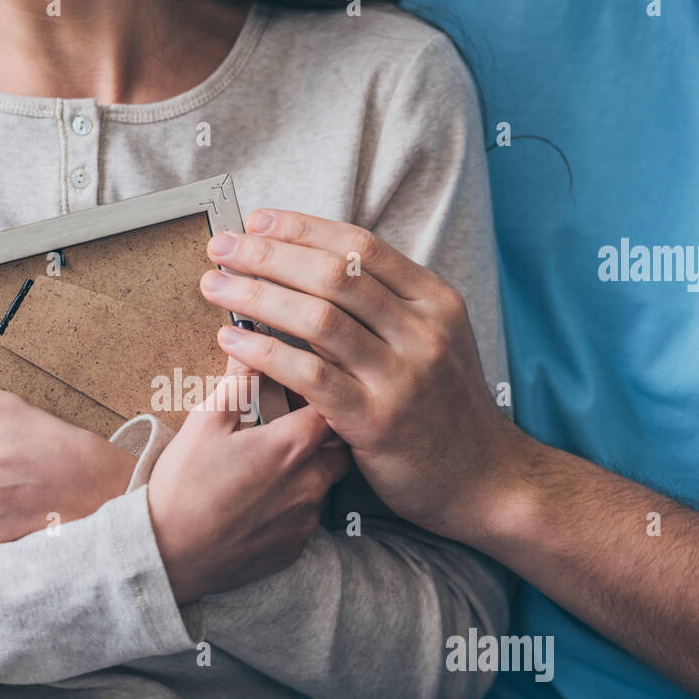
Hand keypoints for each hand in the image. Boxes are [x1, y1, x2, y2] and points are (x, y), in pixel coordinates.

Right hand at [147, 362, 351, 601]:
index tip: (307, 387)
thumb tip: (251, 340)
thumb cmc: (184, 485)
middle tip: (296, 423)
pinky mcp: (295, 549)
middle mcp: (311, 484)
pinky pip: (309, 519)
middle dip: (327, 431)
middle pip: (342, 446)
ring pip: (327, 484)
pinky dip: (295, 505)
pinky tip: (264, 501)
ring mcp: (305, 520)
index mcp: (293, 447)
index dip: (323, 392)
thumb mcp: (206, 422)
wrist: (167, 555)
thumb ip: (239, 379)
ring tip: (276, 464)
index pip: (334, 405)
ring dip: (312, 470)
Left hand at [199, 209, 527, 538]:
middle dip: (269, 254)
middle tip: (221, 246)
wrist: (484, 478)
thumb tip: (315, 267)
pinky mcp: (376, 420)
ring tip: (214, 286)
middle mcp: (422, 330)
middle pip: (333, 273)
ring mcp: (402, 375)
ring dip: (257, 296)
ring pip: (317, 318)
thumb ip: (386, 307)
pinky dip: (264, 353)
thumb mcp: (433, 342)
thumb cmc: (443, 407)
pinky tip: (230, 341)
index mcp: (434, 301)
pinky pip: (309, 375)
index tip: (257, 221)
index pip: (360, 245)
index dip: (303, 228)